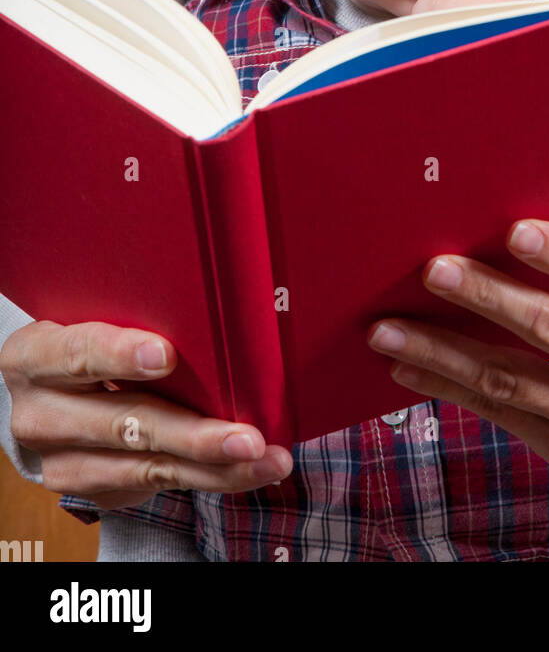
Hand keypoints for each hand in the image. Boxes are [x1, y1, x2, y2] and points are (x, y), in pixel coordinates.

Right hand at [0, 321, 292, 508]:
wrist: (50, 396)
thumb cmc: (89, 340)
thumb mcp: (94, 317)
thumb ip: (134, 316)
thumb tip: (212, 307)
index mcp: (33, 356)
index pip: (78, 352)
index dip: (120, 354)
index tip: (165, 355)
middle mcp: (39, 415)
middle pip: (124, 424)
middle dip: (193, 433)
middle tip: (247, 436)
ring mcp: (61, 461)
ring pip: (146, 465)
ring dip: (214, 466)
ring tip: (266, 458)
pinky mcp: (90, 490)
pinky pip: (156, 485)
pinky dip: (209, 476)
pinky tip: (250, 468)